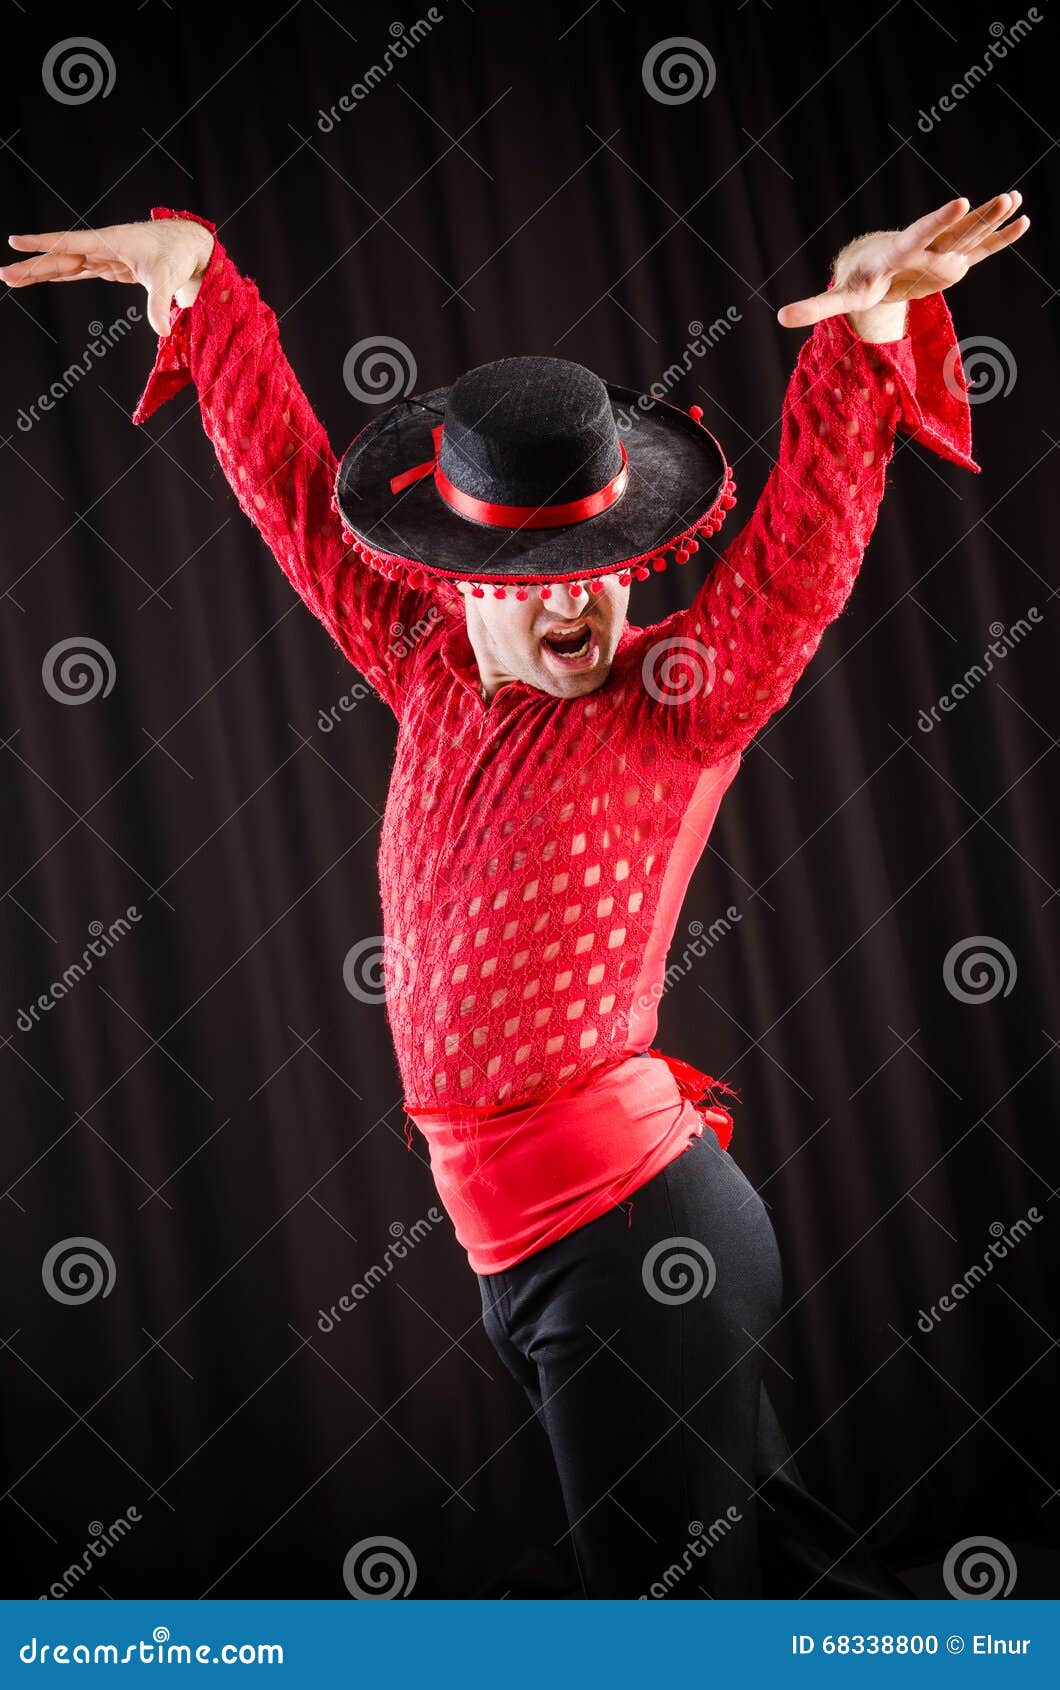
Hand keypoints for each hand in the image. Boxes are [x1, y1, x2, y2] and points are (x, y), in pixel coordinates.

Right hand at [0, 217, 215, 334]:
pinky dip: (62, 275)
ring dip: (42, 272)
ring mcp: (105, 257)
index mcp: (109, 241)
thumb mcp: (168, 277)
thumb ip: (160, 304)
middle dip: (33, 266)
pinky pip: (81, 271)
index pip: (69, 242)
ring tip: (14, 278)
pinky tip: (45, 277)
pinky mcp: (112, 267)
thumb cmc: (178, 253)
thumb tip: (162, 331)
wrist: (190, 245)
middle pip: (60, 257)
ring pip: (67, 264)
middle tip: (5, 274)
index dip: (42, 244)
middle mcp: (102, 247)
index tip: (15, 242)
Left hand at [776, 192, 1029, 330]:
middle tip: (1000, 199)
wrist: (875, 267)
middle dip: (973, 221)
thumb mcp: (839, 296)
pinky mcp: (954, 262)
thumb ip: (814, 305)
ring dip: (993, 220)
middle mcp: (925, 248)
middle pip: (951, 235)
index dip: (941, 221)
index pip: (922, 234)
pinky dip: (1000, 238)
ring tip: (1016, 199)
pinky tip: (1023, 220)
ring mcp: (941, 253)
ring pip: (970, 235)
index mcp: (901, 252)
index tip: (961, 202)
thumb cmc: (857, 281)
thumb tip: (778, 318)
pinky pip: (980, 250)